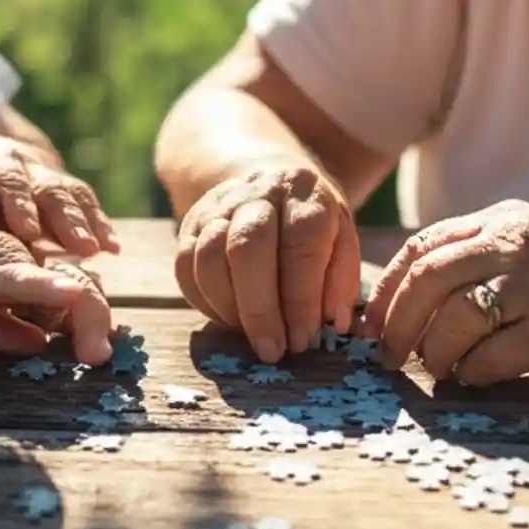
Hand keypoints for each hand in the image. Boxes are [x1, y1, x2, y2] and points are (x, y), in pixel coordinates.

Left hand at [0, 134, 119, 256]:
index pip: (7, 177)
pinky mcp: (65, 192)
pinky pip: (87, 205)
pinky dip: (101, 225)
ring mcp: (49, 174)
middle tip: (81, 247)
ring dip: (90, 222)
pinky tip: (114, 247)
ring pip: (74, 194)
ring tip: (103, 250)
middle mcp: (25, 160)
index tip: (28, 232)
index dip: (20, 203)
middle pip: (49, 186)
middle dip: (67, 218)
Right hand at [0, 212, 112, 362]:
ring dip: (87, 318)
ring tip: (95, 351)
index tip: (95, 354)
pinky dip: (48, 288)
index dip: (88, 324)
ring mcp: (8, 261)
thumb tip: (41, 343)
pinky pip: (22, 278)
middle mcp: (25, 260)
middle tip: (100, 359)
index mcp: (23, 271)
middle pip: (78, 289)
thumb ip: (8, 330)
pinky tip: (69, 294)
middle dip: (95, 325)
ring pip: (62, 284)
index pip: (70, 296)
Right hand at [175, 166, 361, 361]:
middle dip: (260, 309)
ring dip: (230, 309)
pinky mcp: (190, 223)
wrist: (271, 178)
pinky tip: (228, 320)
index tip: (303, 340)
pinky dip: (204, 303)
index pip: (300, 245)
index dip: (301, 298)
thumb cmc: (313, 224)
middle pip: (247, 247)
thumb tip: (333, 324)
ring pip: (210, 258)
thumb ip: (341, 281)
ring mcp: (218, 206)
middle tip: (272, 351)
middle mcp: (258, 193)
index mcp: (304, 194)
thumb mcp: (343, 241)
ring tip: (252, 337)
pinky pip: (185, 268)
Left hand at [363, 200, 528, 385]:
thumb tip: (402, 304)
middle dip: (395, 326)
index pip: (421, 248)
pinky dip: (473, 373)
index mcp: (502, 220)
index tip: (370, 324)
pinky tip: (477, 377)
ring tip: (439, 368)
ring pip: (452, 319)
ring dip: (434, 353)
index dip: (386, 290)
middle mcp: (515, 242)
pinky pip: (490, 357)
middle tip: (387, 357)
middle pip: (426, 281)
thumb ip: (475, 259)